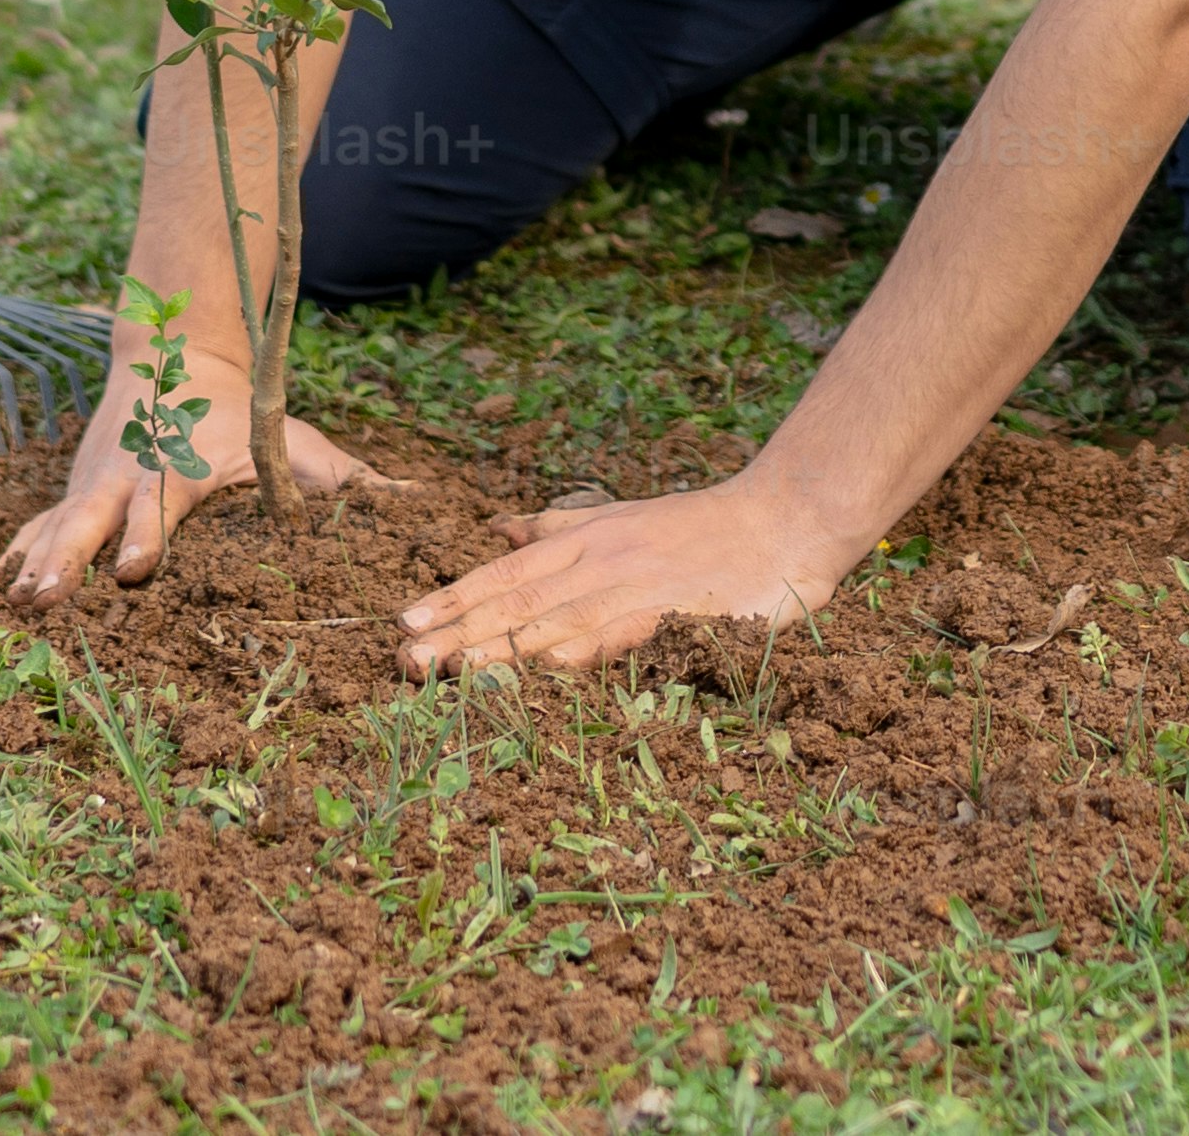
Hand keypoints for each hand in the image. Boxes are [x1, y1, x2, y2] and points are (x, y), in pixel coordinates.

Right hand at [0, 363, 380, 599]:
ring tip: (14, 602)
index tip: (138, 572)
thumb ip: (348, 481)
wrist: (171, 353)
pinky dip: (16, 552)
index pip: (161, 510)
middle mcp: (127, 479)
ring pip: (57, 527)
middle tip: (47, 597)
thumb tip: (420, 506)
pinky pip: (38, 525)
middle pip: (93, 525)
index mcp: (177, 470)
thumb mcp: (291, 438)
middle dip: (70, 561)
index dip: (150, 539)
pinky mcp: (74, 492)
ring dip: (37, 563)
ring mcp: (93, 486)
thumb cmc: (239, 412)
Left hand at [395, 474, 862, 677]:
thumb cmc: (702, 528)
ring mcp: (634, 585)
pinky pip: (617, 634)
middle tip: (404, 659)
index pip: (505, 573)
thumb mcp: (619, 517)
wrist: (784, 518)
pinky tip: (542, 671)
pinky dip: (578, 651)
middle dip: (457, 631)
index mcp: (584, 539)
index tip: (404, 621)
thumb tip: (498, 530)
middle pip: (515, 600)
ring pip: (553, 620)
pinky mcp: (672, 611)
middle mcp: (599, 560)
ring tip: (448, 672)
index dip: (454, 597)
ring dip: (498, 648)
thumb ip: (558, 527)